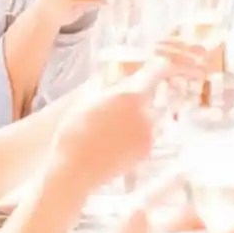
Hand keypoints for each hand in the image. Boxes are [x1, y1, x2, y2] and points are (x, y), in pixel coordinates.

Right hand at [51, 59, 178, 190]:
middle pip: (155, 95)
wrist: (76, 169)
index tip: (156, 64)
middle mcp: (146, 113)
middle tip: (127, 98)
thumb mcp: (87, 99)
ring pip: (152, 116)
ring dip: (142, 114)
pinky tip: (119, 138)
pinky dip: (139, 132)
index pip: (157, 72)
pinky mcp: (147, 151)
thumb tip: (113, 74)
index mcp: (131, 95)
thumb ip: (105, 84)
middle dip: (144, 93)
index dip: (158, 66)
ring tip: (118, 121)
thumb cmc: (75, 131)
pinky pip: (149, 134)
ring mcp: (149, 134)